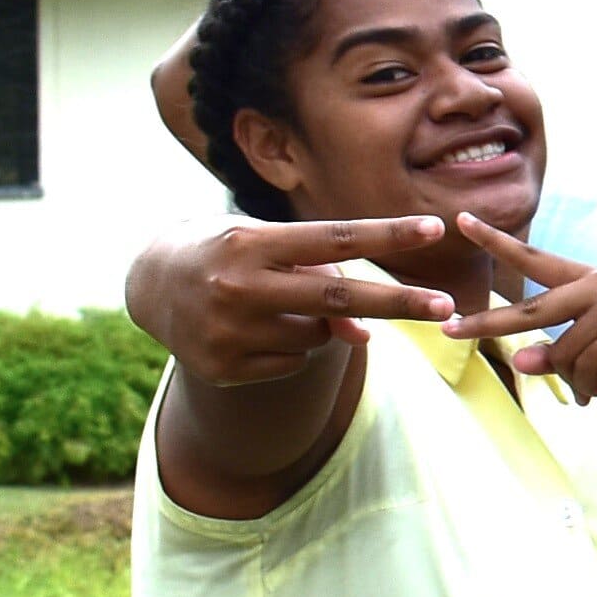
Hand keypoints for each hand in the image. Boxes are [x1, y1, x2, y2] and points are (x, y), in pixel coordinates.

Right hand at [139, 217, 460, 382]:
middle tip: (446, 306)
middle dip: (398, 302)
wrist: (150, 283)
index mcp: (250, 244)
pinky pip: (292, 362)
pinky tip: (255, 327)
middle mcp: (238, 287)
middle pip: (338, 298)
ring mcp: (228, 332)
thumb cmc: (228, 253)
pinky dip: (290, 346)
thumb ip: (319, 276)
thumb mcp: (265, 246)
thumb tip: (364, 336)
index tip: (434, 228)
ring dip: (318, 322)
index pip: (333, 238)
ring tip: (276, 302)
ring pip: (317, 335)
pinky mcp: (223, 368)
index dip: (387, 235)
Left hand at [445, 219, 596, 418]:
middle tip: (448, 331)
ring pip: (561, 351)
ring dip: (571, 379)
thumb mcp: (587, 360)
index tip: (461, 221)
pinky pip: (583, 366)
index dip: (498, 241)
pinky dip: (587, 387)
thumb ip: (554, 354)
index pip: (536, 260)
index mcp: (589, 282)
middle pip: (531, 310)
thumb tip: (521, 358)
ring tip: (591, 388)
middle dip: (487, 324)